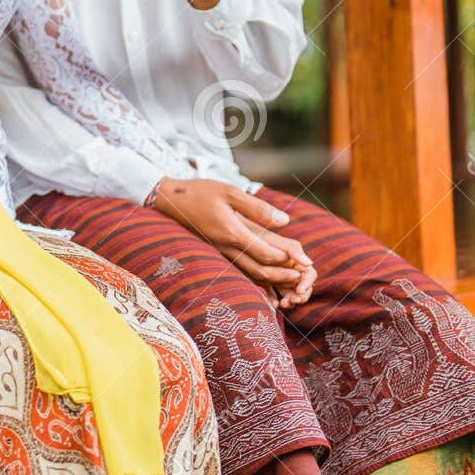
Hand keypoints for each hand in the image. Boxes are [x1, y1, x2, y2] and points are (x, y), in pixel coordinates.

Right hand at [151, 177, 314, 308]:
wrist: (168, 201)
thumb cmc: (200, 192)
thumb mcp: (229, 192)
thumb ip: (257, 207)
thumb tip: (285, 220)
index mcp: (232, 232)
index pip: (266, 253)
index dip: (288, 259)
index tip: (306, 260)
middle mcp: (226, 247)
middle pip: (260, 271)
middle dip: (283, 277)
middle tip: (303, 278)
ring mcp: (220, 252)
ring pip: (249, 275)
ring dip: (272, 281)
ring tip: (291, 282)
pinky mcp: (217, 252)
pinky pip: (240, 271)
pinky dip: (257, 279)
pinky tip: (267, 281)